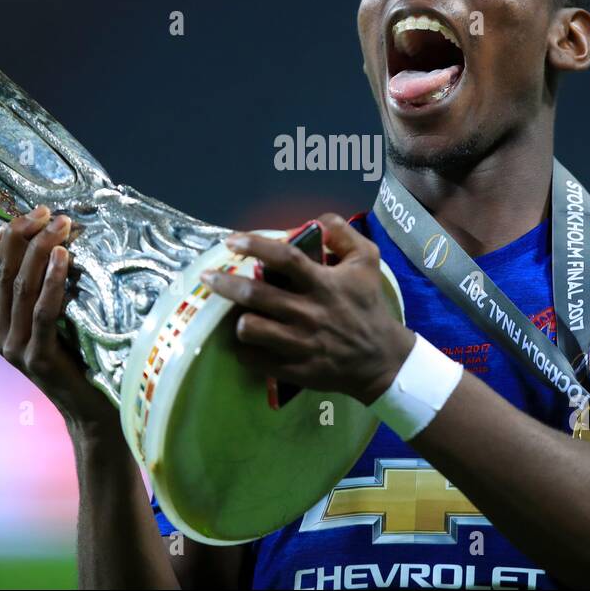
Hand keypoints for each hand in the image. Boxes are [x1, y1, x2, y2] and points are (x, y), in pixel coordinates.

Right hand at [0, 205, 119, 437]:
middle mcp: (1, 337)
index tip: (21, 217)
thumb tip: (62, 243)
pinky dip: (51, 281)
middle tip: (47, 211)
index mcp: (0, 327)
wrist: (94, 413)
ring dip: (40, 251)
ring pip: (20, 289)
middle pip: (3, 276)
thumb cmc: (83, 361)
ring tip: (61, 224)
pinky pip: (43, 313)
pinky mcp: (40, 360)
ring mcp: (18, 350)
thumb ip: (49, 296)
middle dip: (22, 237)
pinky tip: (63, 258)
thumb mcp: (59, 325)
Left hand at [201, 213, 414, 405]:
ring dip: (238, 320)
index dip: (255, 246)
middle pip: (257, 295)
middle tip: (207, 277)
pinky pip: (256, 360)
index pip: (286, 258)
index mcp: (324, 284)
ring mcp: (301, 345)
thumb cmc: (369, 306)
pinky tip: (247, 342)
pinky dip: (245, 350)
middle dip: (226, 283)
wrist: (381, 359)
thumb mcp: (368, 261)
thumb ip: (343, 233)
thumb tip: (316, 220)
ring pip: (251, 329)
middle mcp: (310, 313)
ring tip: (237, 315)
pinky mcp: (296, 370)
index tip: (231, 241)